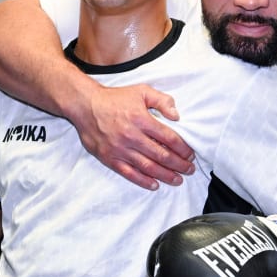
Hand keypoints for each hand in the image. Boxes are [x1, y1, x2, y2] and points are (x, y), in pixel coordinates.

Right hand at [72, 84, 194, 189]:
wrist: (85, 105)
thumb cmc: (115, 99)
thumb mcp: (141, 91)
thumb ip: (162, 100)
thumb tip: (176, 115)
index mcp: (141, 119)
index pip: (168, 138)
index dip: (182, 148)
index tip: (190, 154)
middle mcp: (132, 136)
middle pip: (161, 155)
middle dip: (178, 164)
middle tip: (188, 169)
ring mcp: (120, 149)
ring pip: (147, 167)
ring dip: (165, 175)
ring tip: (177, 180)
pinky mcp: (109, 158)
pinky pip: (129, 173)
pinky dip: (143, 181)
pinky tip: (154, 185)